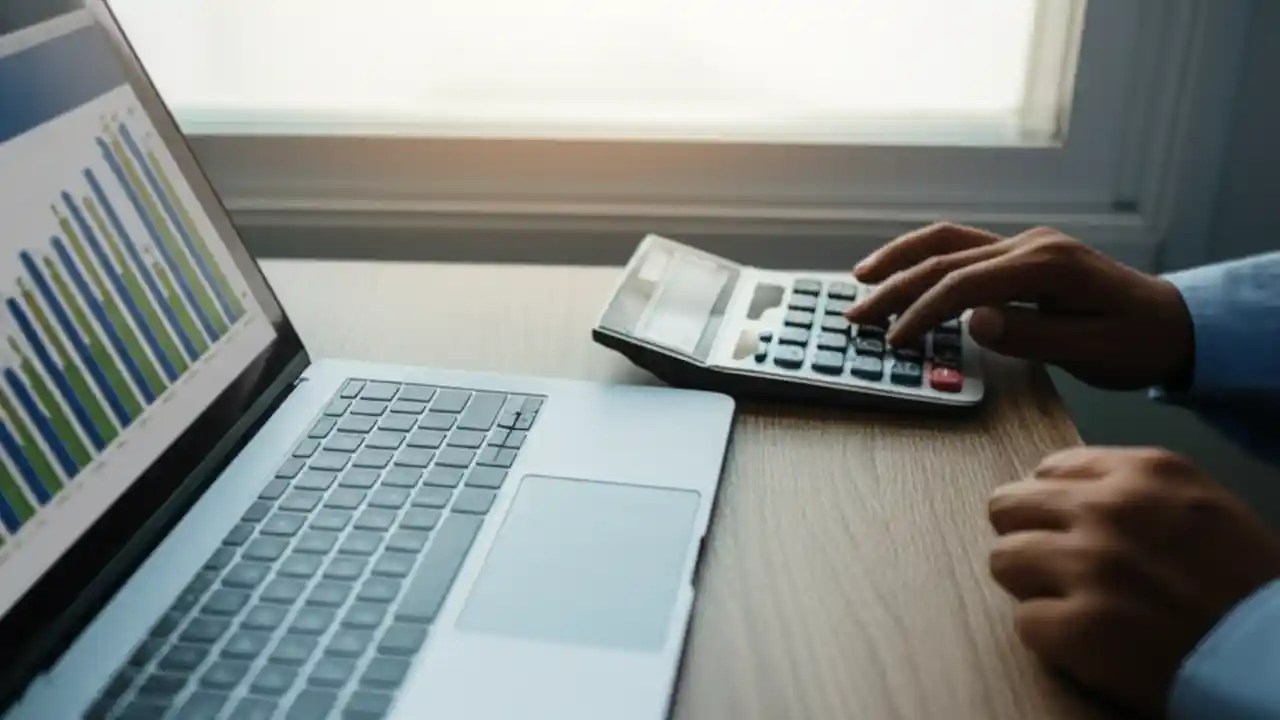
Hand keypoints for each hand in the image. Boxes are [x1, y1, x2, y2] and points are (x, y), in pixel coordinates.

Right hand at [847, 223, 1194, 388]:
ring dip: (901, 258)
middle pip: (946, 256)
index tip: (894, 339)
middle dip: (895, 286)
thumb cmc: (1137, 343)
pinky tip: (900, 268)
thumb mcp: (1093, 351)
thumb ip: (1033, 335)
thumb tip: (975, 321)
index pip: (965, 283)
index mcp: (1047, 265)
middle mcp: (1031, 244)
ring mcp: (1025, 244)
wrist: (1174, 324)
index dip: (923, 311)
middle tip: (856, 315)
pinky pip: (961, 245)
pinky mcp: (1021, 255)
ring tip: (862, 279)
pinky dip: (924, 255)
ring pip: (948, 239)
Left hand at [989, 447, 1279, 714]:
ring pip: (1004, 559)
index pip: (1050, 469)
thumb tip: (1067, 494)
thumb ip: (1135, 491)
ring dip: (1030, 584)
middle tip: (1050, 563)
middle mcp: (1107, 510)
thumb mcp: (1201, 506)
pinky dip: (1050, 635)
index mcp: (1144, 473)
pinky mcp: (1076, 627)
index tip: (1064, 525)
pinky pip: (1024, 621)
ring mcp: (1088, 567)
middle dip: (1024, 534)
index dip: (1050, 502)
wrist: (1274, 656)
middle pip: (1008, 506)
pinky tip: (1087, 641)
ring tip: (1070, 602)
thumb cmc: (1249, 584)